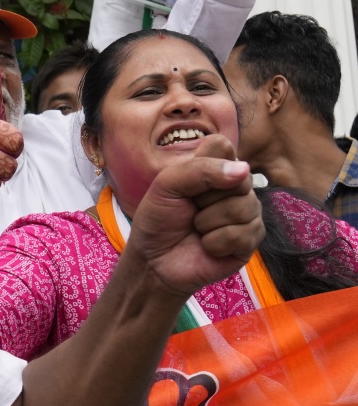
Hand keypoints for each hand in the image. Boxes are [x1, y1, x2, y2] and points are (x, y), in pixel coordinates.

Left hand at [124, 135, 262, 297]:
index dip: (202, 165)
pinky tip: (207, 245)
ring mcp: (248, 213)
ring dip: (207, 223)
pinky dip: (215, 243)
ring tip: (197, 229)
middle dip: (203, 199)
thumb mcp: (166, 186)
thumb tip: (244, 170)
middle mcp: (237, 187)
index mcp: (215, 167)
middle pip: (238, 179)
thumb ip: (199, 170)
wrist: (154, 260)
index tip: (185, 184)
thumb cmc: (159, 219)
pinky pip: (242, 234)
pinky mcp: (251, 240)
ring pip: (243, 208)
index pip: (222, 145)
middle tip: (190, 210)